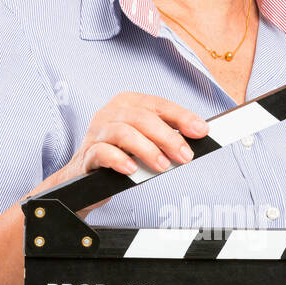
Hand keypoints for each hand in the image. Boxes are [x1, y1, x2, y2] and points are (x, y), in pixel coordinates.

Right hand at [28, 92, 208, 216]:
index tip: (201, 130)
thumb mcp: (144, 142)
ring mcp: (96, 133)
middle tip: (185, 155)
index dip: (181, 116)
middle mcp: (110, 113)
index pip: (157, 105)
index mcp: (127, 104)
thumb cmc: (118, 156)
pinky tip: (132, 170)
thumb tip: (196, 136)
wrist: (83, 180)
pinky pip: (102, 152)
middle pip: (142, 118)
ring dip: (147, 149)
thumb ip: (165, 137)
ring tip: (162, 166)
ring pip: (123, 132)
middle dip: (167, 136)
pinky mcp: (87, 155)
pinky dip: (119, 160)